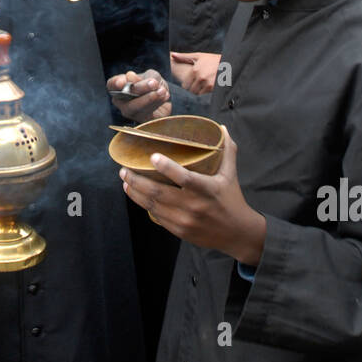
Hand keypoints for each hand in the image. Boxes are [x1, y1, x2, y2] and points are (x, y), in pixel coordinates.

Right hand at [107, 69, 171, 121]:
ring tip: (162, 91)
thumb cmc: (153, 83)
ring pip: (135, 107)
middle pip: (125, 96)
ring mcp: (130, 112)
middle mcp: (121, 101)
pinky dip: (156, 103)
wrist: (165, 96)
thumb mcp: (150, 76)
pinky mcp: (141, 120)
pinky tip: (164, 96)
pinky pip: (146, 113)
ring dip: (150, 98)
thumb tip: (130, 77)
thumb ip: (142, 77)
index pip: (111, 85)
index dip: (115, 83)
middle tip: (153, 83)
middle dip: (140, 89)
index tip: (122, 82)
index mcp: (119, 86)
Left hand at [119, 125, 266, 262]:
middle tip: (124, 169)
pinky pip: (156, 215)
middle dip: (137, 180)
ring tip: (124, 179)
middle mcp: (194, 206)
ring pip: (153, 205)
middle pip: (159, 192)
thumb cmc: (232, 199)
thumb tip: (222, 127)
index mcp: (207, 189)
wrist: (237, 234)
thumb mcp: (231, 174)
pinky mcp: (179, 230)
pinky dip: (143, 204)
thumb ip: (227, 150)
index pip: (185, 178)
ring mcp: (184, 220)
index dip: (168, 168)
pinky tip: (135, 194)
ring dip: (135, 192)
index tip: (152, 157)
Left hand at [170, 51, 221, 94]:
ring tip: (200, 87)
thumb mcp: (198, 56)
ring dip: (198, 92)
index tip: (189, 83)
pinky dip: (204, 93)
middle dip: (191, 89)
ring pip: (197, 94)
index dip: (186, 85)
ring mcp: (208, 84)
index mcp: (195, 70)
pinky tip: (206, 88)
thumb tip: (172, 55)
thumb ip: (184, 57)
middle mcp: (201, 78)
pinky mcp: (214, 89)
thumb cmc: (211, 59)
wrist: (228, 63)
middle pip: (190, 91)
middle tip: (195, 86)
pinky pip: (205, 95)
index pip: (185, 85)